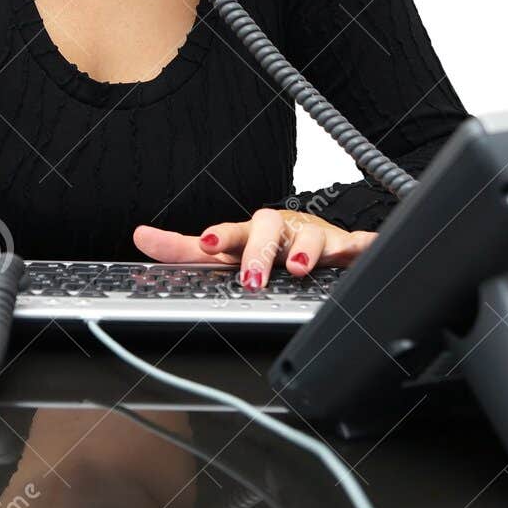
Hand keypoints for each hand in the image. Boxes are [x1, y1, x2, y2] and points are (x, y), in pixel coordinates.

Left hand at [132, 208, 375, 289]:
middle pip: (269, 231)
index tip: (207, 242)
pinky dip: (364, 245)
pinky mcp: (344, 246)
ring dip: (306, 251)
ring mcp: (313, 236)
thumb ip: (180, 249)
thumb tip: (140, 236)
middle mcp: (280, 230)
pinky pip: (357, 244)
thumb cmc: (264, 246)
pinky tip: (367, 248)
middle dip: (260, 252)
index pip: (231, 232)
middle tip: (251, 277)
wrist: (310, 238)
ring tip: (299, 269)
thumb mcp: (223, 250)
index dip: (220, 236)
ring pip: (311, 237)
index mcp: (250, 232)